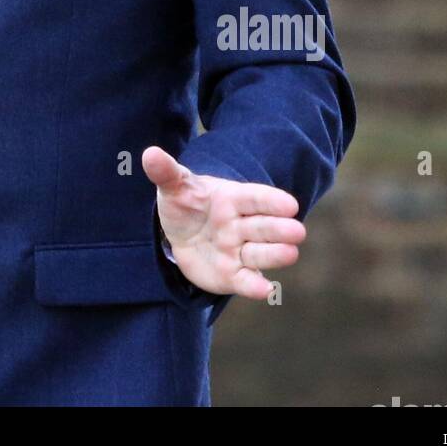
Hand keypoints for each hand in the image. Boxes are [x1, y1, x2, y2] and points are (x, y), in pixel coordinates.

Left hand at [142, 146, 304, 300]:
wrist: (176, 233)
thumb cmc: (184, 203)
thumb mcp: (174, 186)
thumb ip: (166, 172)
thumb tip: (149, 154)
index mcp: (231, 199)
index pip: (254, 198)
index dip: (271, 201)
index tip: (290, 204)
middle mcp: (240, 225)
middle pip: (263, 227)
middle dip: (279, 229)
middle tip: (297, 231)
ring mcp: (238, 251)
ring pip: (260, 253)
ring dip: (275, 254)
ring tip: (291, 253)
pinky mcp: (233, 275)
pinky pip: (245, 281)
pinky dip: (255, 287)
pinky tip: (266, 291)